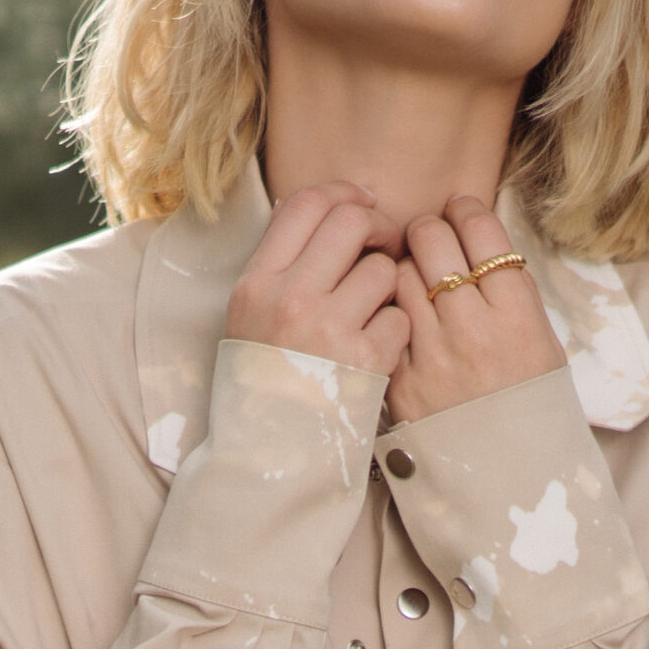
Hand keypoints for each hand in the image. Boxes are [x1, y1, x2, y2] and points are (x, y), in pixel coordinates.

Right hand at [223, 181, 410, 377]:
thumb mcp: (247, 316)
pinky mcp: (365, 362)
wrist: (269, 455)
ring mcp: (328, 330)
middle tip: (382, 248)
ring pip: (384, 270)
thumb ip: (276, 265)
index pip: (305, 204)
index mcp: (257, 283)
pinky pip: (400, 319)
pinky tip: (377, 349)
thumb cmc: (262, 380)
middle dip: (378, 228)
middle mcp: (290, 299)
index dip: (343, 193)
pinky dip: (395, 331)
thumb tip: (311, 208)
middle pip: (352, 222)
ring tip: (371, 313)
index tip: (363, 203)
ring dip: (387, 287)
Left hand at [384, 197, 564, 423]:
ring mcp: (434, 355)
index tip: (459, 208)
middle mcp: (475, 329)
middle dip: (427, 229)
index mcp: (518, 315)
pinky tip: (396, 311)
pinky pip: (383, 320)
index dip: (465, 210)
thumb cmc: (529, 399)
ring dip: (401, 265)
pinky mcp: (401, 380)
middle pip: (433, 243)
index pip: (482, 233)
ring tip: (411, 275)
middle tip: (429, 236)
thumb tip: (475, 242)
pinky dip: (387, 308)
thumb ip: (509, 292)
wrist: (507, 473)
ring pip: (398, 275)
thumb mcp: (541, 340)